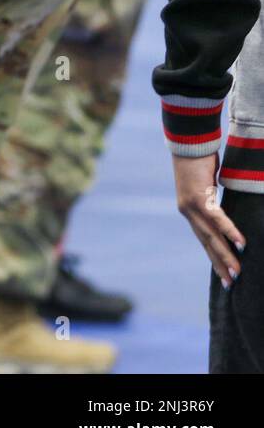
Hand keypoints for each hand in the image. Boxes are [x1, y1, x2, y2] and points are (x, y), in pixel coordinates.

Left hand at [173, 153, 245, 286]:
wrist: (188, 143)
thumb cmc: (200, 161)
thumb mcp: (208, 186)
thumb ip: (213, 200)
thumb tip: (224, 211)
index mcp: (189, 211)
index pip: (203, 240)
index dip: (213, 258)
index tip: (223, 276)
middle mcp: (187, 212)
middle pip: (206, 243)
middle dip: (219, 264)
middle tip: (231, 284)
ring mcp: (191, 206)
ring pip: (211, 235)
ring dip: (225, 254)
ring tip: (238, 271)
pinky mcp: (199, 197)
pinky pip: (217, 218)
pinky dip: (229, 231)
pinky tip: (241, 243)